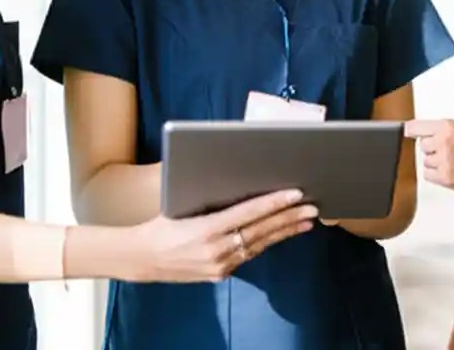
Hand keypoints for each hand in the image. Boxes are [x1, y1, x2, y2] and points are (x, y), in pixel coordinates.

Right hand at [130, 190, 316, 282]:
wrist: (141, 258)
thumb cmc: (160, 224)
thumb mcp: (181, 204)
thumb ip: (210, 198)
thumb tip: (237, 179)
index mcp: (206, 230)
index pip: (248, 213)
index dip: (274, 203)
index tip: (295, 194)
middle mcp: (216, 250)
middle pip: (261, 231)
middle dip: (289, 218)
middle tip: (312, 207)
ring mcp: (220, 265)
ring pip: (259, 244)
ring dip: (284, 232)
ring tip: (306, 221)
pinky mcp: (221, 274)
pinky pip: (248, 254)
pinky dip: (266, 242)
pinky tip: (281, 233)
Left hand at [404, 119, 453, 195]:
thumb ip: (445, 131)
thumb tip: (426, 134)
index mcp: (448, 126)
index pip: (416, 127)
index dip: (410, 130)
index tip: (405, 132)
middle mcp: (444, 141)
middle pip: (422, 146)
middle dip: (432, 149)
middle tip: (450, 152)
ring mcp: (444, 160)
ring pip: (425, 162)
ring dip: (436, 162)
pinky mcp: (445, 177)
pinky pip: (429, 176)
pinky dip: (437, 175)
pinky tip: (452, 171)